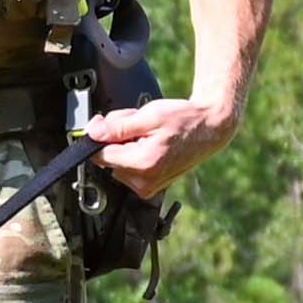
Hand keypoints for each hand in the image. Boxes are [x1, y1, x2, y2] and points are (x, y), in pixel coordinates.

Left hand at [85, 92, 238, 196]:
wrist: (210, 128)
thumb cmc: (185, 120)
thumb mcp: (149, 115)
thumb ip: (117, 127)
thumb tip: (92, 134)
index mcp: (143, 164)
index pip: (100, 155)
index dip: (99, 136)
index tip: (106, 124)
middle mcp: (145, 181)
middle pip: (109, 160)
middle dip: (116, 140)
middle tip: (137, 126)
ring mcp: (149, 187)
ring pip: (118, 165)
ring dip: (126, 147)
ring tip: (148, 135)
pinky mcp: (151, 187)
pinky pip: (130, 170)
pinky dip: (135, 155)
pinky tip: (151, 144)